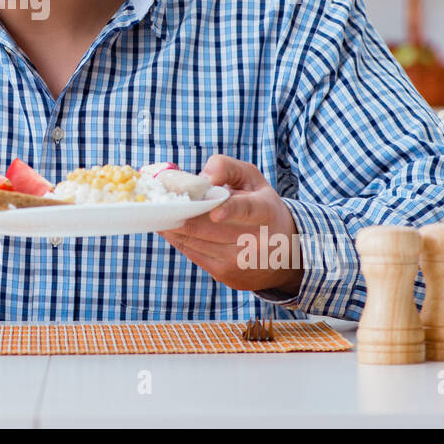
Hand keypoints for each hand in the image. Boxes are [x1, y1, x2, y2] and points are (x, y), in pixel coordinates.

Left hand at [157, 154, 302, 294]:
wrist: (285, 254)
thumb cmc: (262, 207)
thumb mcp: (253, 180)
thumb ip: (227, 168)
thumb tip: (203, 177)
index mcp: (265, 212)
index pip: (247, 210)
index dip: (230, 210)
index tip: (215, 213)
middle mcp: (255, 241)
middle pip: (208, 227)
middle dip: (181, 212)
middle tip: (159, 199)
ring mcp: (239, 261)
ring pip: (194, 240)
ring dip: (172, 225)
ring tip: (158, 211)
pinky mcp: (225, 275)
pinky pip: (191, 253)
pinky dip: (177, 238)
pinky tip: (168, 226)